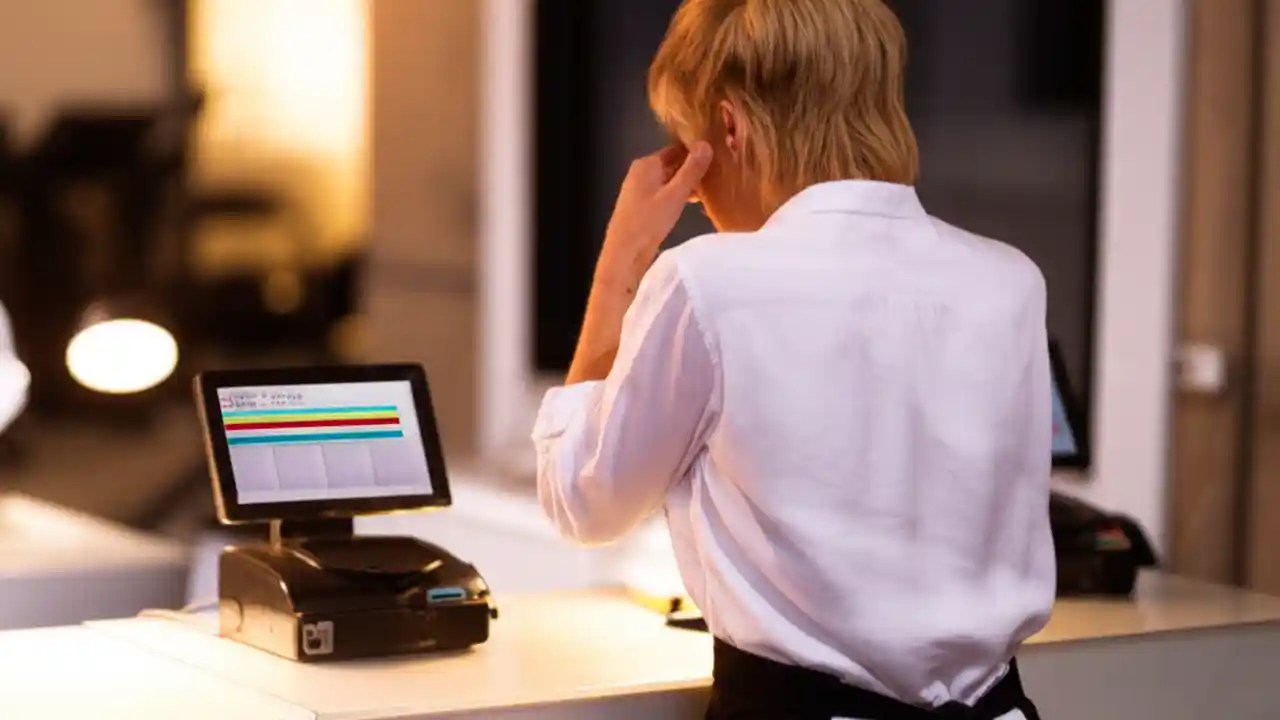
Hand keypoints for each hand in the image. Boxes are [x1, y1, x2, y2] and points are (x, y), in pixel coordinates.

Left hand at [597, 142, 712, 287]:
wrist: (624, 253)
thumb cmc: (648, 222)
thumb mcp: (675, 194)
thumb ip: (691, 170)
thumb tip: (706, 144)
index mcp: (646, 164)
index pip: (676, 149)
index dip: (696, 151)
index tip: (718, 155)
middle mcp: (641, 173)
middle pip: (673, 164)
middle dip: (693, 169)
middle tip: (719, 172)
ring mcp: (640, 190)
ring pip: (669, 180)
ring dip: (687, 184)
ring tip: (712, 188)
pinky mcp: (642, 206)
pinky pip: (664, 193)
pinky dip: (678, 196)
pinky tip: (693, 203)